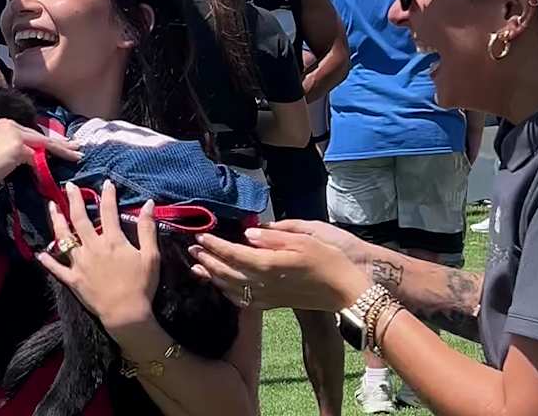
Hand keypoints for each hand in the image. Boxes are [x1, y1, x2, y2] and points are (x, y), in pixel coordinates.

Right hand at [0, 119, 80, 207]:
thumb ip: (11, 151)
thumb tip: (28, 158)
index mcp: (3, 124)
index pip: (30, 132)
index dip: (46, 140)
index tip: (60, 144)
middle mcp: (10, 125)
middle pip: (40, 136)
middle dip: (60, 142)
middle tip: (76, 146)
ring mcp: (14, 135)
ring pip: (44, 144)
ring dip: (62, 150)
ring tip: (76, 155)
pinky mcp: (18, 147)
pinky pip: (38, 156)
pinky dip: (50, 162)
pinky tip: (61, 165)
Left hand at [37, 181, 158, 340]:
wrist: (126, 314)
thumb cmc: (141, 285)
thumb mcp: (151, 255)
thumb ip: (147, 228)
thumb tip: (148, 203)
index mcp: (112, 240)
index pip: (108, 211)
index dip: (107, 195)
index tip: (106, 182)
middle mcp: (92, 247)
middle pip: (79, 219)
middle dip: (73, 200)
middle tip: (69, 186)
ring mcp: (80, 263)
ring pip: (64, 238)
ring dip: (56, 221)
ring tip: (51, 207)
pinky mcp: (73, 279)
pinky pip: (57, 268)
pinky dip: (48, 261)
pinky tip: (41, 254)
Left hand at [189, 225, 370, 312]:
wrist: (345, 290)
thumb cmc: (328, 259)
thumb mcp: (304, 238)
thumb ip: (273, 235)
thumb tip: (248, 232)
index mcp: (269, 264)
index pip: (233, 254)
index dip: (214, 245)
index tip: (200, 236)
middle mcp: (264, 283)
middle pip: (226, 272)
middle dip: (207, 260)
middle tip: (192, 249)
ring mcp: (267, 296)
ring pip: (231, 288)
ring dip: (212, 276)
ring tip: (197, 266)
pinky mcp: (272, 304)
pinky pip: (242, 301)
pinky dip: (226, 292)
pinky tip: (221, 285)